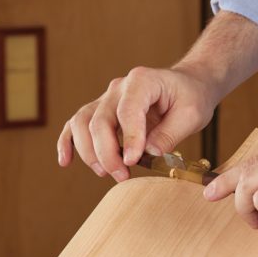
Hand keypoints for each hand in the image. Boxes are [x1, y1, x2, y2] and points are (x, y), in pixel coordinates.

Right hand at [57, 66, 218, 181]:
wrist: (188, 85)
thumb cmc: (192, 97)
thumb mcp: (191, 115)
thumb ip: (170, 134)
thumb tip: (147, 154)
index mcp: (142, 80)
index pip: (127, 110)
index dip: (128, 138)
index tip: (133, 162)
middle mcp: (118, 87)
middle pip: (99, 119)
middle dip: (107, 152)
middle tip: (122, 175)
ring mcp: (106, 99)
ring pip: (82, 122)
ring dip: (88, 151)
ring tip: (105, 172)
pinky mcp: (101, 112)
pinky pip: (75, 125)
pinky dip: (68, 143)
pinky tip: (66, 161)